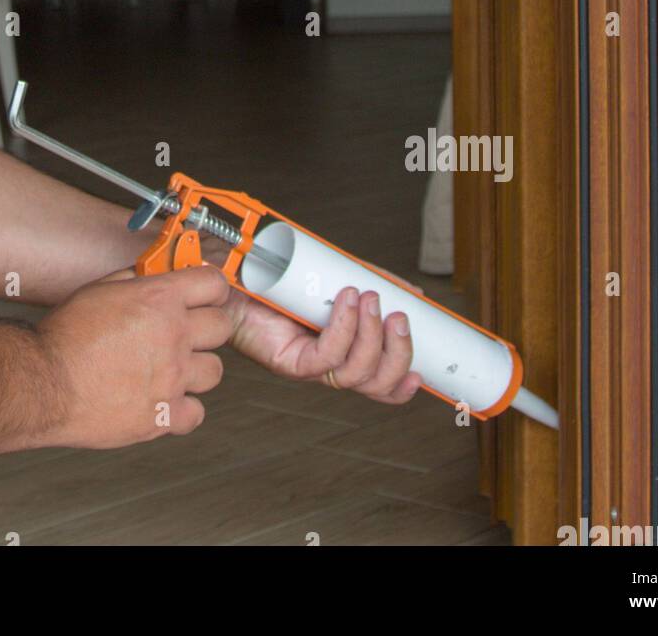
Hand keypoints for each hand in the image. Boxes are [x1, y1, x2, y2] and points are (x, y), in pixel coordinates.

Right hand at [36, 264, 231, 448]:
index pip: (214, 283)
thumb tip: (151, 275)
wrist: (43, 383)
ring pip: (215, 371)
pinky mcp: (163, 416)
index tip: (207, 295)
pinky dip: (183, 410)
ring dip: (197, 368)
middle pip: (222, 326)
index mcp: (160, 299)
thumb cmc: (64, 336)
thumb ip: (134, 280)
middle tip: (189, 331)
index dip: (211, 288)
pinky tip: (164, 402)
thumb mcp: (99, 289)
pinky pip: (196, 413)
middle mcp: (173, 336)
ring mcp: (172, 378)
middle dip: (208, 326)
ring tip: (173, 369)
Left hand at [223, 278, 422, 404]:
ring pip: (355, 374)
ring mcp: (308, 366)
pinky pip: (327, 358)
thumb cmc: (281, 277)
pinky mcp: (289, 362)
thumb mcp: (338, 277)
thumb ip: (373, 283)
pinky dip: (344, 329)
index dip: (402, 383)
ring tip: (370, 298)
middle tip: (399, 316)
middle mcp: (327, 365)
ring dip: (371, 335)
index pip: (379, 384)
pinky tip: (347, 301)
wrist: (236, 274)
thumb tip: (413, 294)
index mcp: (343, 351)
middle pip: (375, 384)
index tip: (422, 371)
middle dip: (396, 353)